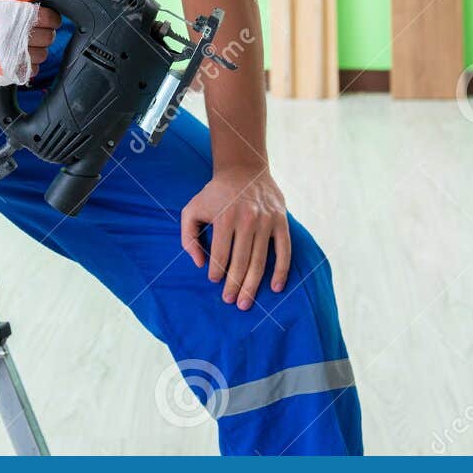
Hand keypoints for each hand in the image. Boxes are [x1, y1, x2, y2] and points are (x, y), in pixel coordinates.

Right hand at [0, 0, 57, 93]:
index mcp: (13, 14)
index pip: (49, 17)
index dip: (51, 19)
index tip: (47, 19)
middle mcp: (15, 36)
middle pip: (49, 37)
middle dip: (45, 34)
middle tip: (34, 33)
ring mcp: (12, 57)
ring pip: (43, 55)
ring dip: (37, 51)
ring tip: (23, 46)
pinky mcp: (8, 74)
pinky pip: (32, 70)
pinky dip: (28, 65)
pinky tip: (16, 58)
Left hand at [179, 166, 290, 309]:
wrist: (244, 170)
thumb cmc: (215, 194)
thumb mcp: (192, 209)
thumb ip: (188, 237)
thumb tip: (198, 263)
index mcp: (224, 218)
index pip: (220, 255)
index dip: (216, 272)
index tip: (215, 281)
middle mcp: (246, 220)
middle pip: (241, 262)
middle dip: (234, 286)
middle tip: (231, 302)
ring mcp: (266, 222)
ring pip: (260, 261)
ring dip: (253, 285)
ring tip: (245, 302)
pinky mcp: (281, 221)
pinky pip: (284, 251)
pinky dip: (282, 271)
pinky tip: (276, 287)